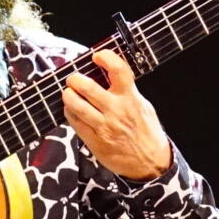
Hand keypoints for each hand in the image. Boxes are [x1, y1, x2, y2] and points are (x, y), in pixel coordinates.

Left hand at [63, 48, 171, 181]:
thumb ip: (127, 91)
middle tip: (73, 78)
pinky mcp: (95, 141)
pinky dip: (70, 113)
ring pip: (77, 105)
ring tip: (68, 92)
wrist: (150, 162)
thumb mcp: (143, 106)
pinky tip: (71, 109)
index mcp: (131, 98)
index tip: (97, 56)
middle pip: (89, 87)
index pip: (119, 70)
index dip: (106, 57)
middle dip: (75, 79)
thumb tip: (109, 75)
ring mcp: (104, 126)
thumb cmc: (146, 132)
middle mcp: (117, 110)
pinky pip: (76, 123)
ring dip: (68, 96)